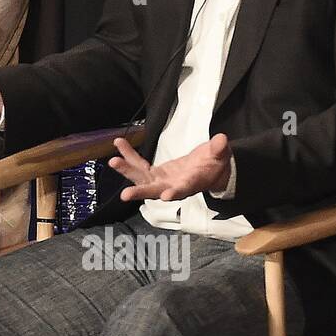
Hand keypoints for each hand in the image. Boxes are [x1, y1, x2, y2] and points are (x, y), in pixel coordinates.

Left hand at [110, 133, 231, 202]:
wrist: (207, 170)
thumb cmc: (214, 164)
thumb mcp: (219, 155)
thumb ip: (218, 149)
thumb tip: (222, 139)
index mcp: (190, 184)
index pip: (183, 190)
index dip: (175, 193)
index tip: (165, 196)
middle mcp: (172, 186)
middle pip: (154, 191)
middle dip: (140, 192)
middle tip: (125, 195)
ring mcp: (161, 181)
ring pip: (141, 178)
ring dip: (127, 170)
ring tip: (113, 161)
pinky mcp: (154, 174)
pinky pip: (139, 165)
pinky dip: (129, 156)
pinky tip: (118, 144)